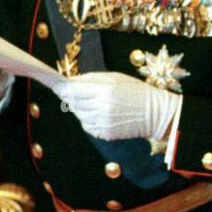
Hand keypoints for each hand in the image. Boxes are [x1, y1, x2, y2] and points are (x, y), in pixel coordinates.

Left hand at [56, 71, 179, 141]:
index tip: (57, 85)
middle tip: (75, 92)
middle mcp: (102, 107)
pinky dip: (88, 119)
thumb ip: (91, 79)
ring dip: (80, 108)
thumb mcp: (116, 78)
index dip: (62, 87)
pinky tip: (100, 114)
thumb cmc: (136, 91)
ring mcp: (103, 122)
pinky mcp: (106, 134)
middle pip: (72, 102)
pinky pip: (87, 126)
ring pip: (78, 115)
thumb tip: (69, 81)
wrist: (155, 113)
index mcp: (105, 90)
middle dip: (71, 97)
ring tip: (94, 103)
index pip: (73, 89)